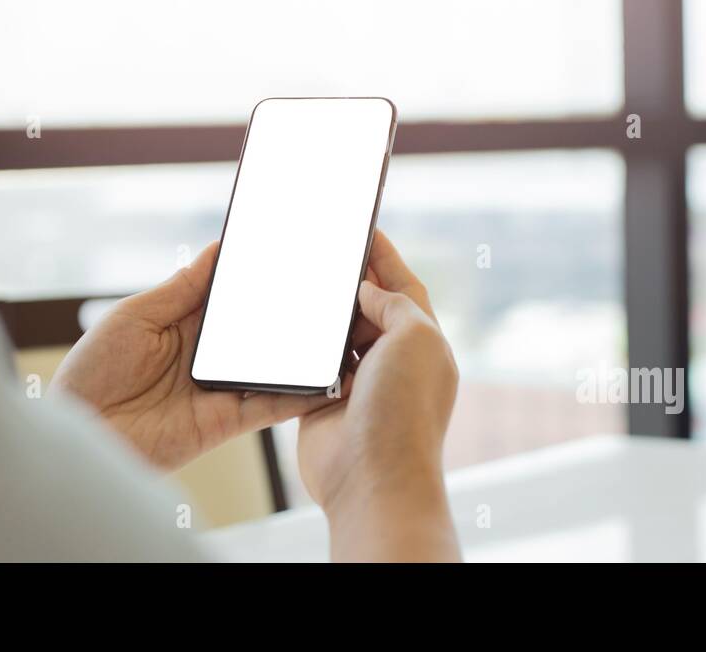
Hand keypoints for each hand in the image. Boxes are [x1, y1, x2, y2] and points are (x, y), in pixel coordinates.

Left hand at [50, 243, 331, 471]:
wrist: (81, 434)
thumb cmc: (92, 372)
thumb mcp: (134, 316)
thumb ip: (181, 288)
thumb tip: (217, 251)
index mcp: (185, 323)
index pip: (232, 297)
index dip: (259, 279)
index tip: (291, 253)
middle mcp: (208, 356)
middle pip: (259, 329)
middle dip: (291, 311)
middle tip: (327, 287)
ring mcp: (220, 388)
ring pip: (274, 366)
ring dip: (305, 352)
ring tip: (341, 328)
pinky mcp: (226, 422)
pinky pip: (271, 406)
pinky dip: (300, 394)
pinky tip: (327, 377)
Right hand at [297, 231, 460, 560]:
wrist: (373, 479)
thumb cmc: (404, 411)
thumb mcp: (416, 338)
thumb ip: (395, 304)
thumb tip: (367, 291)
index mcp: (423, 342)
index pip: (404, 287)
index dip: (385, 257)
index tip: (363, 227)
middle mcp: (392, 361)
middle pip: (366, 308)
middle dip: (346, 282)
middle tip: (319, 251)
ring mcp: (357, 384)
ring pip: (334, 336)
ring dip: (319, 314)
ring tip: (297, 281)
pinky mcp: (320, 404)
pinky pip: (307, 366)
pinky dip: (297, 348)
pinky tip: (282, 325)